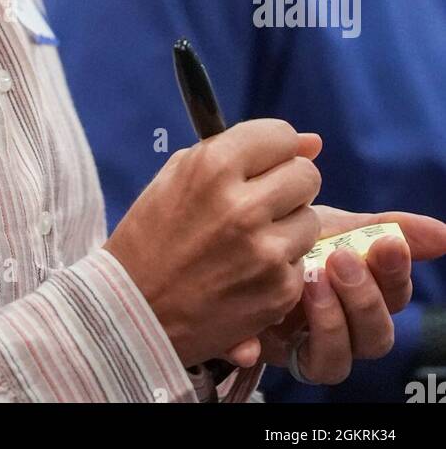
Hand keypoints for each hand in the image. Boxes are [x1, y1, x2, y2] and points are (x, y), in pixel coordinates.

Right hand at [103, 120, 322, 366]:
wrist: (134, 312)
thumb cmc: (153, 234)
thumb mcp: (181, 175)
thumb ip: (243, 149)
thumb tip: (314, 141)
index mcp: (213, 167)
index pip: (281, 136)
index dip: (272, 150)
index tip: (259, 165)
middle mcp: (244, 206)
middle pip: (306, 175)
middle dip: (286, 186)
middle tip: (258, 204)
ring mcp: (265, 252)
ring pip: (311, 219)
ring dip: (287, 226)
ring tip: (251, 241)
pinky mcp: (279, 291)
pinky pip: (303, 262)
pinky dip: (282, 266)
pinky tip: (249, 273)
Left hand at [223, 207, 445, 382]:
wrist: (233, 243)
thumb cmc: (294, 238)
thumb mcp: (336, 228)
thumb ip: (384, 228)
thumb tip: (445, 234)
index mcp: (366, 295)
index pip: (396, 295)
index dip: (396, 272)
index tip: (387, 241)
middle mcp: (346, 329)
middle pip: (375, 335)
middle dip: (364, 298)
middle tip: (342, 258)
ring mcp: (312, 346)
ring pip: (338, 360)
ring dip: (331, 322)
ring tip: (311, 279)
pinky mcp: (277, 355)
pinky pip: (291, 363)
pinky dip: (278, 341)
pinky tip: (280, 311)